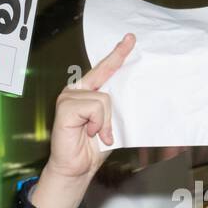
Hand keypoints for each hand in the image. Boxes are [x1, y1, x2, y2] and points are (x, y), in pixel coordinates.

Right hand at [34, 34, 134, 207]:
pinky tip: (88, 133)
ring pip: (104, 98)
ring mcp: (69, 96)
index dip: (117, 54)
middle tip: (120, 81)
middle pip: (105, 75)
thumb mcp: (113, 126)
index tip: (130, 39)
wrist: (77, 168)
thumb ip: (119, 111)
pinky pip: (94, 107)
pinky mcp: (65, 106)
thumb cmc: (92, 148)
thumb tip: (142, 106)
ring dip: (105, 121)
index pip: (105, 69)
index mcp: (88, 92)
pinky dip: (97, 123)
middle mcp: (78, 90)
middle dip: (115, 75)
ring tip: (96, 134)